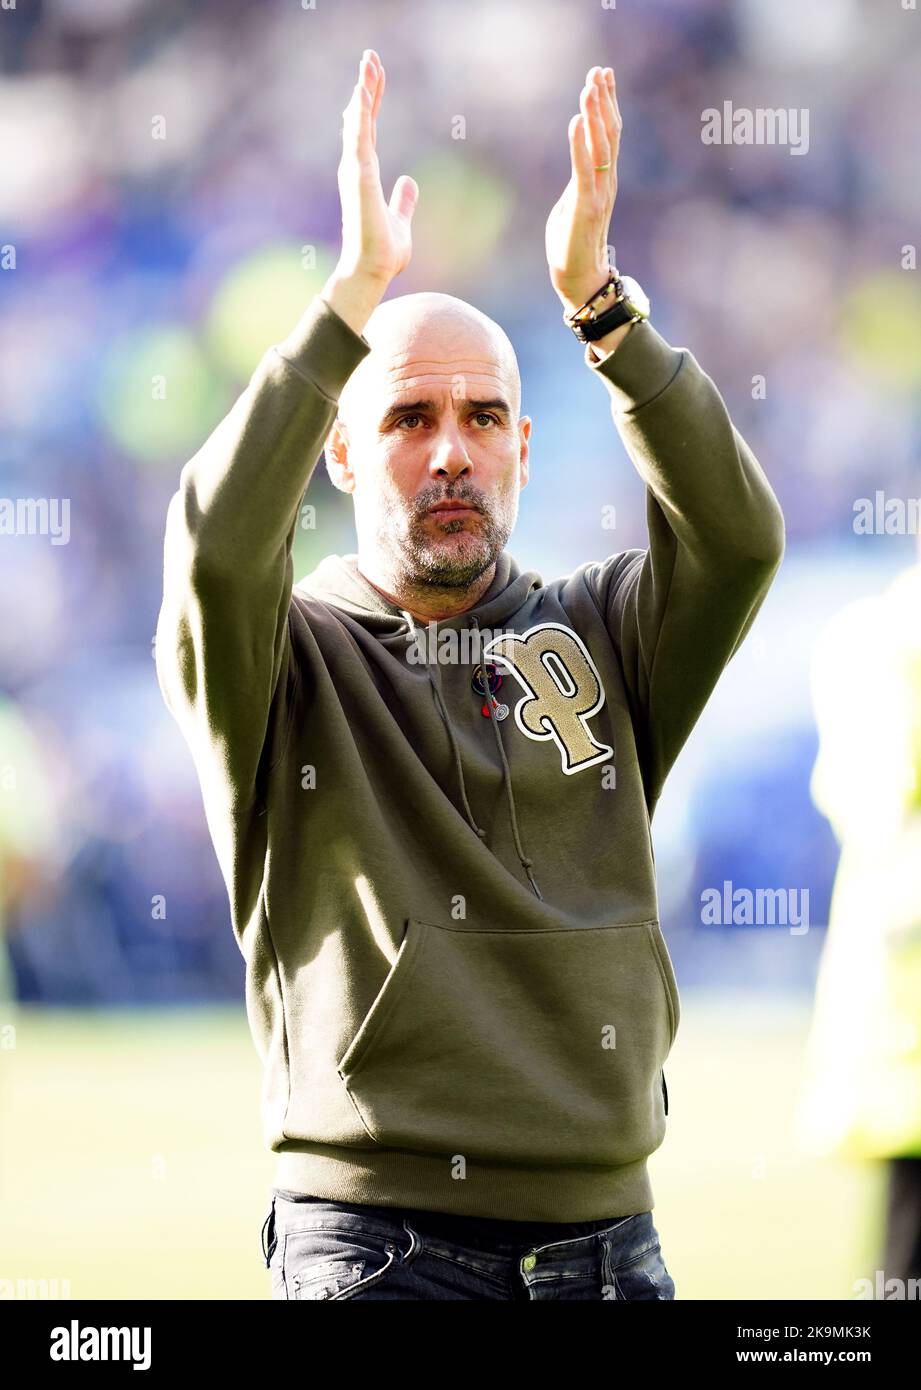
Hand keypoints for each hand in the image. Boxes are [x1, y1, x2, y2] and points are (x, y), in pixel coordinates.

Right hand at [336, 49, 418, 285]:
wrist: (373, 272)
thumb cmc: (383, 253)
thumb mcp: (401, 221)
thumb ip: (403, 201)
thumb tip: (409, 184)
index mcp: (365, 175)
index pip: (368, 130)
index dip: (371, 103)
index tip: (375, 78)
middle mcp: (356, 168)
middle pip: (361, 119)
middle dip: (366, 87)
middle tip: (370, 57)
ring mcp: (355, 171)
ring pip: (357, 122)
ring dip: (363, 92)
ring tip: (368, 63)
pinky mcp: (358, 177)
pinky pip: (358, 138)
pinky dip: (359, 114)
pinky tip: (362, 92)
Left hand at [545, 65, 621, 313]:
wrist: (579, 281)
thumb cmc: (571, 246)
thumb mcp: (571, 205)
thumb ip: (576, 181)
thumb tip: (576, 161)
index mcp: (602, 180)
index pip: (608, 135)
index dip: (606, 105)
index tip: (602, 76)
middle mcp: (605, 183)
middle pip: (609, 133)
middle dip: (604, 101)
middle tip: (599, 71)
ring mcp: (598, 194)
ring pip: (600, 146)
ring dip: (595, 114)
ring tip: (590, 86)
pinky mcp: (584, 207)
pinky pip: (583, 170)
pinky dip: (579, 144)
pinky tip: (577, 121)